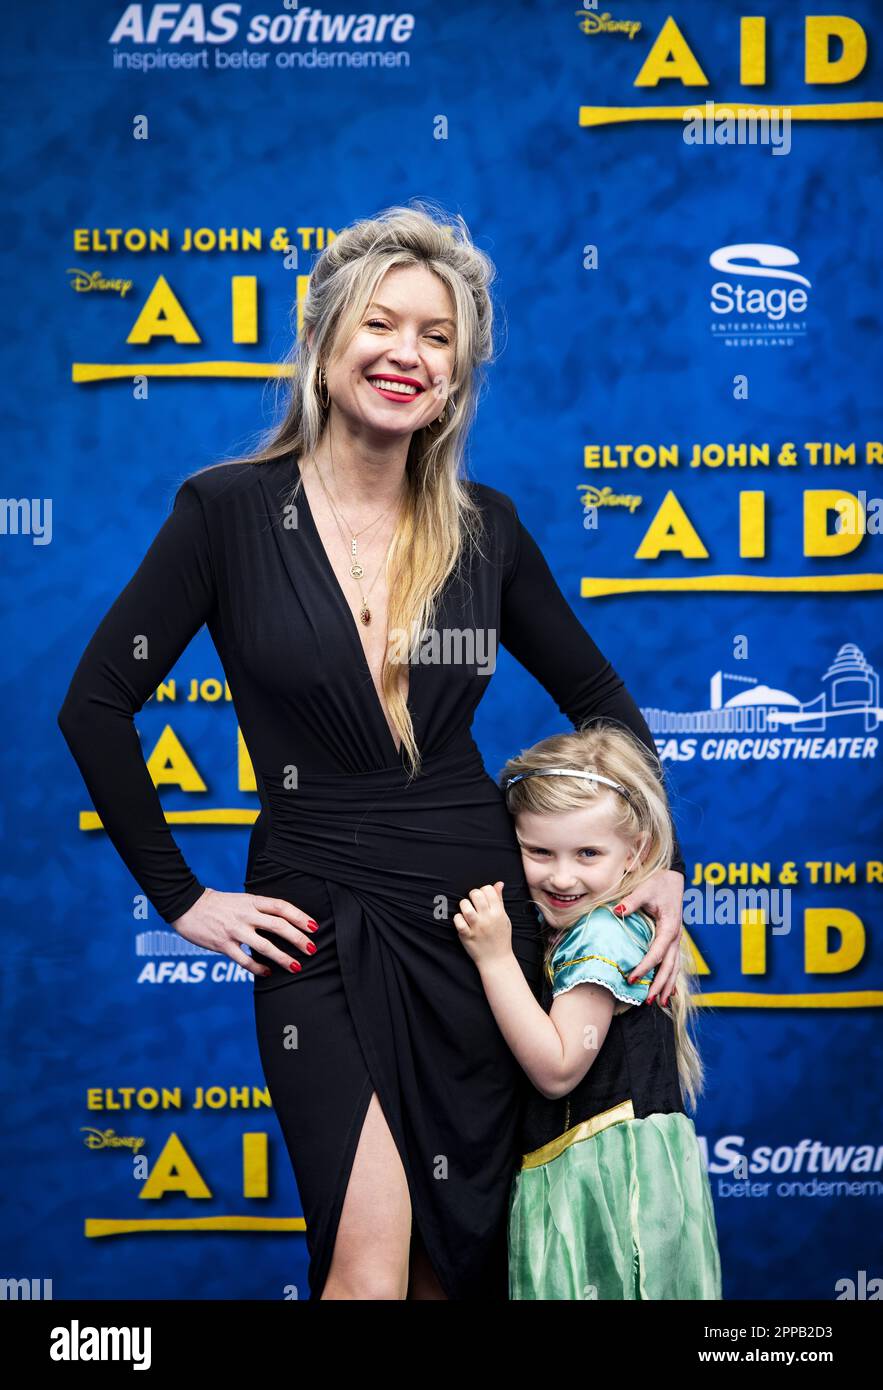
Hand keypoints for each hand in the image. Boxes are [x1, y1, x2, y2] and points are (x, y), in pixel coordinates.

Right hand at [171, 887, 318, 978]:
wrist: (187, 906)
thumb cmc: (218, 904)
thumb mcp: (241, 900)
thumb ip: (259, 910)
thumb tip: (282, 923)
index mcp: (252, 901)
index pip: (281, 906)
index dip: (300, 916)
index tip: (314, 927)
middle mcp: (245, 914)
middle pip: (278, 925)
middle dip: (298, 938)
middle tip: (312, 949)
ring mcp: (234, 930)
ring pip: (264, 946)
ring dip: (282, 957)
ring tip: (296, 967)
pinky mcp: (222, 944)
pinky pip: (244, 960)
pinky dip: (258, 968)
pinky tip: (268, 972)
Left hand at [452, 881, 510, 967]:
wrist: (497, 960)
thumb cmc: (501, 937)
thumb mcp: (504, 918)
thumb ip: (499, 900)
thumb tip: (499, 884)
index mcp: (498, 913)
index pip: (488, 890)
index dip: (484, 890)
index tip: (483, 897)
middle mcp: (487, 919)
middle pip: (476, 895)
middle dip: (473, 895)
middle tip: (474, 902)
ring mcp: (476, 927)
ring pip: (465, 907)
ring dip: (464, 905)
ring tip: (467, 910)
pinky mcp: (466, 936)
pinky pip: (458, 921)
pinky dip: (458, 918)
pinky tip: (462, 921)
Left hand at [615, 867, 684, 1005]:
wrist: (673, 878)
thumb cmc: (658, 884)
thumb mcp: (644, 890)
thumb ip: (631, 902)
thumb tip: (616, 911)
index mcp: (669, 927)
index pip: (656, 953)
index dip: (644, 967)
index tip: (631, 978)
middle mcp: (675, 937)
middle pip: (669, 966)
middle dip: (658, 985)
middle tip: (647, 1001)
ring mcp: (676, 940)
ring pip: (674, 968)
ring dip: (667, 986)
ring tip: (659, 1003)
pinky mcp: (673, 940)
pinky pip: (674, 963)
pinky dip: (671, 978)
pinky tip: (669, 993)